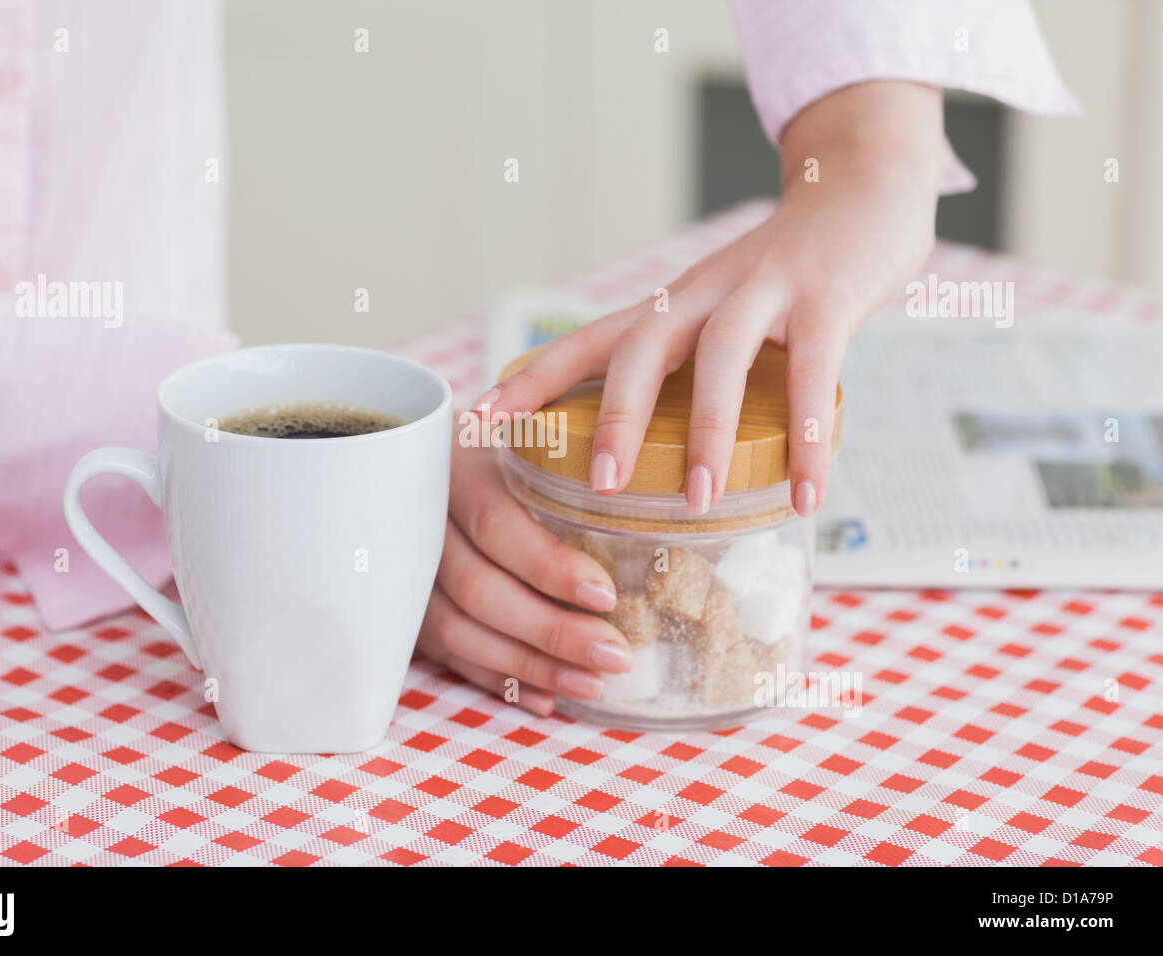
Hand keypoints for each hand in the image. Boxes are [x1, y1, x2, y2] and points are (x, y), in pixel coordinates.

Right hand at [415, 419, 630, 715]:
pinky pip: (447, 654)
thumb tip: (673, 501)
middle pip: (479, 590)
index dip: (550, 567)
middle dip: (552, 631)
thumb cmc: (504, 434)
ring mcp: (405, 566)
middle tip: (616, 655)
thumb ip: (575, 455)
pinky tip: (545, 699)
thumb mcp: (532, 424)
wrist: (414, 447)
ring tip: (592, 685)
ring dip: (529, 665)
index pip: (498, 526)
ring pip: (459, 630)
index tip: (607, 595)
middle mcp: (421, 518)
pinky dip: (497, 680)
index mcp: (456, 465)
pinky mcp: (404, 603)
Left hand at [473, 81, 942, 516]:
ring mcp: (764, 291)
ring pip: (720, 359)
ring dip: (708, 434)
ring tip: (700, 501)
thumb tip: (655, 456)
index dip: (529, 380)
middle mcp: (702, 294)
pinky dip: (810, 440)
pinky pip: (815, 376)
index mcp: (668, 306)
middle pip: (639, 349)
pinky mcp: (827, 300)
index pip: (583, 341)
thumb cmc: (783, 274)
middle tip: (598, 485)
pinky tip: (806, 497)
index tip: (479, 422)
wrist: (862, 186)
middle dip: (613, 417)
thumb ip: (687, 368)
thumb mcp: (717, 312)